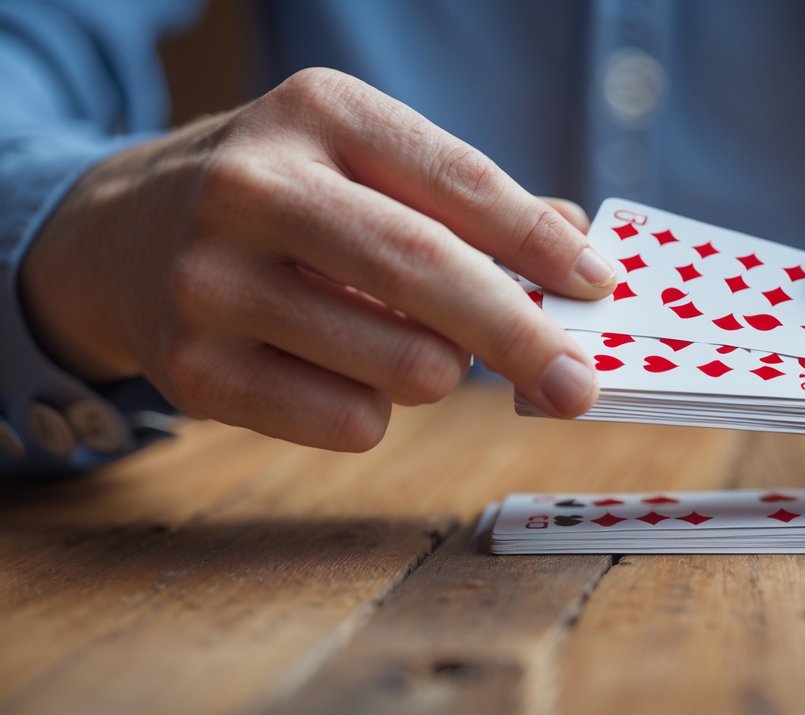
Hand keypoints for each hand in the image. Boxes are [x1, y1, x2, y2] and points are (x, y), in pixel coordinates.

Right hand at [20, 68, 616, 450]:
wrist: (119, 235)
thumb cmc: (283, 200)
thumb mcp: (362, 163)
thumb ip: (471, 204)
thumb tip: (579, 256)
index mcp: (317, 112)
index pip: (459, 180)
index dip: (539, 241)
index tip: (597, 286)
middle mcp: (254, 186)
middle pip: (429, 273)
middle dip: (523, 337)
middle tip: (576, 383)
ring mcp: (212, 281)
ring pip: (405, 363)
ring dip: (439, 370)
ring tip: (400, 341)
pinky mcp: (193, 371)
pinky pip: (353, 423)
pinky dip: (375, 412)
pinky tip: (339, 372)